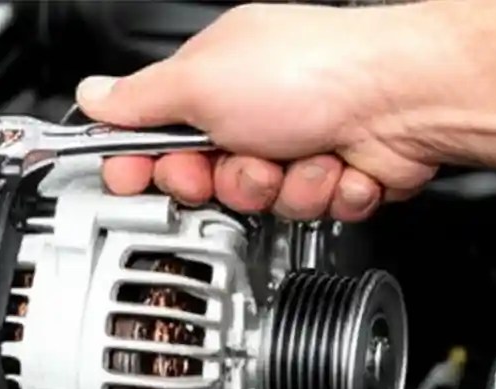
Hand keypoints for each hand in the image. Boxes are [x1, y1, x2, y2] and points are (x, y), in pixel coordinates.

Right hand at [75, 3, 446, 220]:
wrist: (404, 97)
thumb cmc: (314, 71)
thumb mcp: (201, 81)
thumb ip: (139, 100)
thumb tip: (91, 95)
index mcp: (215, 78)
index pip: (154, 134)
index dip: (141, 164)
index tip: (131, 178)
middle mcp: (257, 109)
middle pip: (208, 180)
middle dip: (226, 182)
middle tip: (241, 161)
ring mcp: (299, 142)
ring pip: (263, 204)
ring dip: (284, 189)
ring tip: (305, 156)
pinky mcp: (337, 174)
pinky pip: (311, 211)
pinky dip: (328, 193)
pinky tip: (340, 164)